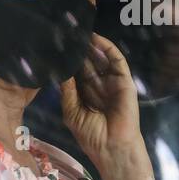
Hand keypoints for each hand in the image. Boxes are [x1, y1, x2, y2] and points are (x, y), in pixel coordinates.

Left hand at [60, 34, 143, 169]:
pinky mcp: (124, 80)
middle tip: (64, 33)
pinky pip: (116, 61)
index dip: (67, 60)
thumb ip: (67, 90)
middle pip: (87, 63)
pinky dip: (107, 48)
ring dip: (90, 46)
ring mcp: (112, 82)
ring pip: (100, 59)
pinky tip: (95, 38)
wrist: (112, 148)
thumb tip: (59, 68)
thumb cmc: (91, 136)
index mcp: (85, 95)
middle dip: (77, 50)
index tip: (55, 46)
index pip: (75, 73)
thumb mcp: (72, 111)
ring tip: (76, 32)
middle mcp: (98, 86)